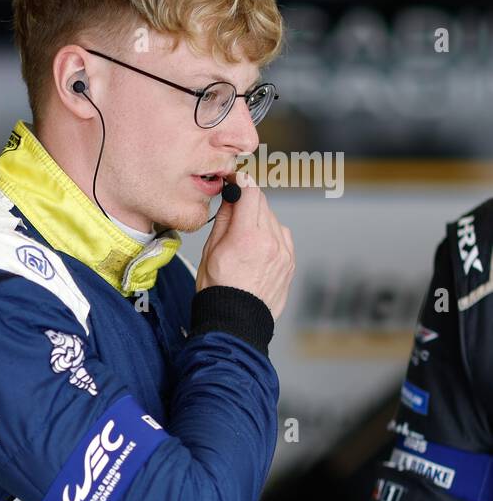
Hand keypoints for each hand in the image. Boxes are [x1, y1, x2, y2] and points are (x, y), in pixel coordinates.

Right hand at [196, 171, 295, 320]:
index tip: (235, 179)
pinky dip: (271, 235)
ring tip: (244, 236)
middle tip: (235, 206)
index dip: (242, 180)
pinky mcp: (290, 262)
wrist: (235, 320)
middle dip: (248, 200)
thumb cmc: (217, 289)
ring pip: (273, 219)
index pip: (250, 192)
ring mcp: (284, 252)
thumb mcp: (210, 251)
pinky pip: (282, 236)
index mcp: (246, 236)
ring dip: (259, 219)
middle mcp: (270, 241)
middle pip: (263, 203)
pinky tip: (257, 248)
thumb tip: (231, 198)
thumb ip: (224, 220)